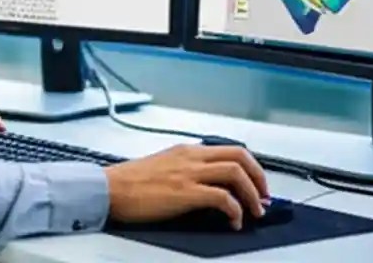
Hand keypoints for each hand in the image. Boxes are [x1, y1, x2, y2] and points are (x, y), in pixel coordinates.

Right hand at [103, 144, 269, 230]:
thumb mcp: (162, 165)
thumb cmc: (129, 182)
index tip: (256, 184)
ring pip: (236, 173)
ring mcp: (189, 173)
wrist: (109, 189)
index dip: (251, 167)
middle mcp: (191, 157)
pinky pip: (222, 197)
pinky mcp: (185, 192)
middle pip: (240, 156)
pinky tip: (233, 221)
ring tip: (255, 212)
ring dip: (252, 194)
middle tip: (263, 198)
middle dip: (259, 177)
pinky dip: (235, 210)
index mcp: (186, 150)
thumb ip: (185, 169)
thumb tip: (206, 185)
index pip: (230, 149)